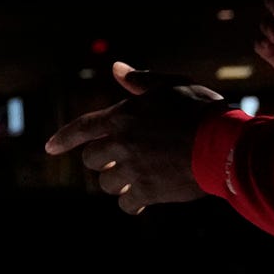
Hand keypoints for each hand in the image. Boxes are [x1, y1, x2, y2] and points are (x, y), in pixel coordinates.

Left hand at [44, 61, 222, 212]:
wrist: (224, 142)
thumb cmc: (201, 110)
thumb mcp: (171, 85)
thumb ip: (140, 81)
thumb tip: (116, 68)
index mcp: (123, 116)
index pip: (82, 128)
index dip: (63, 139)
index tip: (49, 148)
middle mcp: (121, 143)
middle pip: (92, 160)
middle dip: (102, 161)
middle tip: (121, 160)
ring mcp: (133, 169)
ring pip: (107, 184)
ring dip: (118, 183)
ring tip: (135, 179)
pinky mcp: (148, 191)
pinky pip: (127, 205)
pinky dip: (132, 204)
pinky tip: (143, 201)